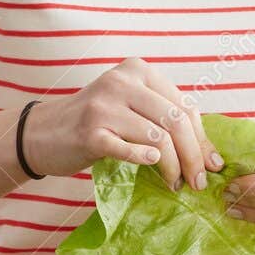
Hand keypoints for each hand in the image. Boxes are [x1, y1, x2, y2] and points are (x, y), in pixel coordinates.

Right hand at [21, 57, 220, 186]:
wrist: (42, 132)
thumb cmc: (96, 122)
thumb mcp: (131, 107)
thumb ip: (165, 119)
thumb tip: (211, 156)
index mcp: (138, 70)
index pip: (184, 106)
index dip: (202, 139)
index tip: (211, 165)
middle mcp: (122, 82)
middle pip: (175, 122)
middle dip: (193, 157)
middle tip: (197, 183)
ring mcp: (104, 106)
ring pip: (157, 137)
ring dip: (173, 167)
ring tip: (175, 184)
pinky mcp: (89, 132)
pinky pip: (128, 149)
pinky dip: (145, 159)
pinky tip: (151, 166)